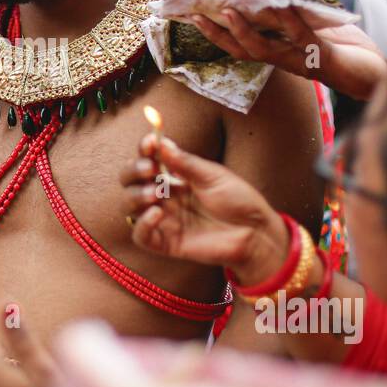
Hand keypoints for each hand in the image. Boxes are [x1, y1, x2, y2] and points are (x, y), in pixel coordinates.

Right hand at [120, 134, 289, 285]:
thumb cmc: (239, 200)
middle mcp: (165, 196)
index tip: (150, 143)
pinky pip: (141, 236)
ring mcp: (164, 219)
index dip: (144, 149)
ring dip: (135, 195)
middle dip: (133, 171)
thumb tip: (162, 143)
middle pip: (130, 181)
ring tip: (155, 194)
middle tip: (149, 169)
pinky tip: (156, 214)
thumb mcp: (214, 175)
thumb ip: (186, 163)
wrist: (256, 232)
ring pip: (129, 206)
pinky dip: (142, 224)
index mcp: (175, 176)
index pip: (148, 159)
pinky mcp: (167, 243)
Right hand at [190, 6, 386, 100]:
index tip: (193, 16)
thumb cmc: (347, 49)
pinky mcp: (323, 58)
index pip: (240, 46)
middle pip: (242, 51)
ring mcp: (302, 62)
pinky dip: (291, 20)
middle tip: (195, 15)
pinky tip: (283, 2)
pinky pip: (302, 38)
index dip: (215, 33)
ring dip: (244, 30)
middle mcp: (285, 62)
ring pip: (264, 50)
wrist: (378, 76)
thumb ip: (295, 13)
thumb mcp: (315, 26)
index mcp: (280, 54)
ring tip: (229, 10)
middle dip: (217, 34)